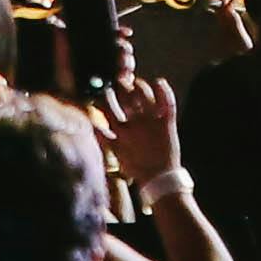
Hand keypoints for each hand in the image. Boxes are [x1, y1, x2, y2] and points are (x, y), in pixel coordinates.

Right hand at [93, 71, 184, 194]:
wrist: (159, 180)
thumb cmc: (137, 168)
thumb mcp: (116, 154)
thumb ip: (104, 139)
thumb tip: (92, 126)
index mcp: (122, 131)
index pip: (108, 109)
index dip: (104, 98)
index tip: (102, 92)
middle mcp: (136, 124)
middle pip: (126, 98)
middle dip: (121, 87)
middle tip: (120, 81)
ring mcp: (153, 123)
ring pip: (145, 96)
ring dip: (140, 86)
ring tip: (137, 82)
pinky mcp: (168, 124)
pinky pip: (168, 103)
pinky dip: (164, 91)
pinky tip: (159, 81)